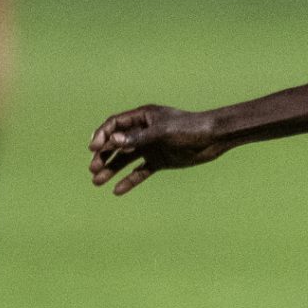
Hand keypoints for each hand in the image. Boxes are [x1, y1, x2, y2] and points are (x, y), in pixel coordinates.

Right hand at [89, 104, 226, 194]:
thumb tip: (113, 141)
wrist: (213, 138)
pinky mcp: (159, 161)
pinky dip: (129, 180)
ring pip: (125, 159)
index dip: (102, 136)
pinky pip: (140, 172)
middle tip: (93, 169)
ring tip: (97, 182)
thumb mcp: (162, 132)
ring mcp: (151, 147)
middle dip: (103, 155)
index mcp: (142, 117)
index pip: (114, 125)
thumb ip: (138, 137)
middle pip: (116, 143)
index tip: (94, 149)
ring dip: (111, 169)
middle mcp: (144, 131)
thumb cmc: (189, 128)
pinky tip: (117, 191)